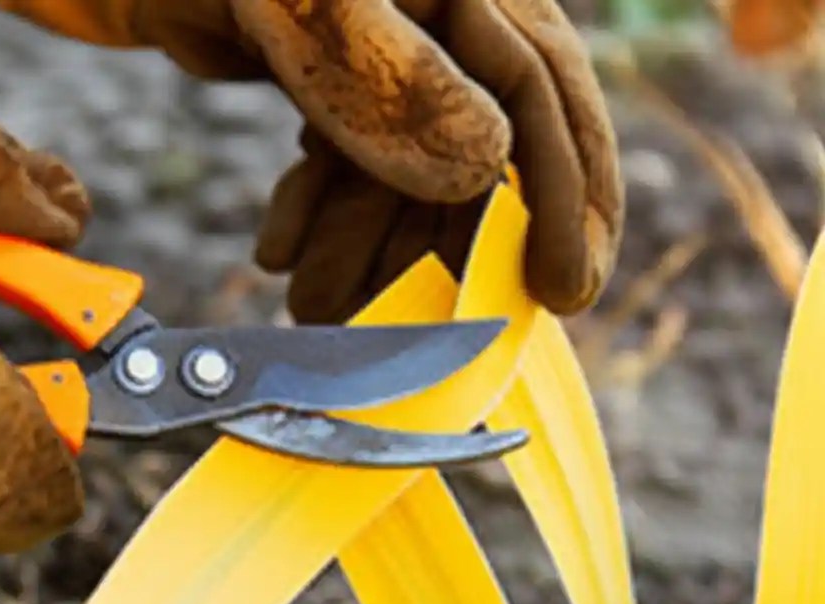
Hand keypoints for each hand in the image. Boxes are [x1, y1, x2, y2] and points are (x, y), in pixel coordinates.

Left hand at [0, 0, 621, 320]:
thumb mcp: (314, 12)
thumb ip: (399, 86)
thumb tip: (496, 168)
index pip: (547, 100)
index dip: (566, 202)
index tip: (563, 294)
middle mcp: (449, 23)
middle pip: (486, 158)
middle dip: (433, 253)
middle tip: (399, 330)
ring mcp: (396, 62)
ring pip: (411, 180)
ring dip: (364, 251)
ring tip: (308, 302)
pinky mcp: (341, 90)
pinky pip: (357, 170)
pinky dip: (322, 218)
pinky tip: (279, 251)